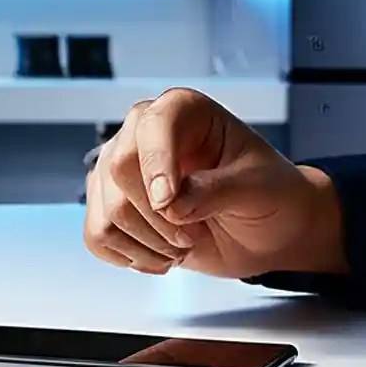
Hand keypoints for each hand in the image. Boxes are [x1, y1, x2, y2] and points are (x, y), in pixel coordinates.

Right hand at [82, 88, 346, 279]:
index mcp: (183, 110)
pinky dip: (130, 256)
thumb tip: (172, 205)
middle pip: (118, 169)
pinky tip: (161, 254)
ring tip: (182, 245)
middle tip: (192, 234)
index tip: (171, 205)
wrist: (266, 229)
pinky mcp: (110, 204)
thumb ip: (217, 191)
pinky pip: (97, 236)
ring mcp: (121, 169)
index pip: (152, 127)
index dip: (157, 166)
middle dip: (157, 218)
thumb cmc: (268, 194)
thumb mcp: (257, 188)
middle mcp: (143, 132)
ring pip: (107, 210)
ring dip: (148, 243)